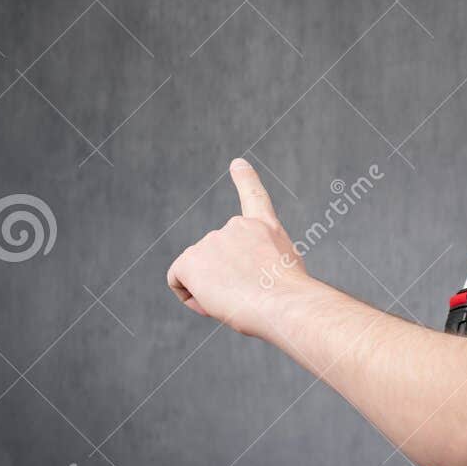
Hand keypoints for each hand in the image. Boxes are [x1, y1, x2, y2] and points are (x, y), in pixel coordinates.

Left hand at [166, 158, 308, 339]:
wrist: (282, 301)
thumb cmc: (289, 296)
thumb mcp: (286, 269)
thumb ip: (263, 261)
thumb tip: (248, 278)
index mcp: (264, 227)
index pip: (253, 196)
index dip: (245, 179)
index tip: (237, 164)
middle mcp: (236, 226)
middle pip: (217, 259)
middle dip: (225, 279)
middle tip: (250, 296)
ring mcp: (212, 240)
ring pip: (201, 274)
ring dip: (212, 290)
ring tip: (239, 299)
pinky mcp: (191, 259)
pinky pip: (178, 281)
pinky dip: (189, 295)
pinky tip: (211, 300)